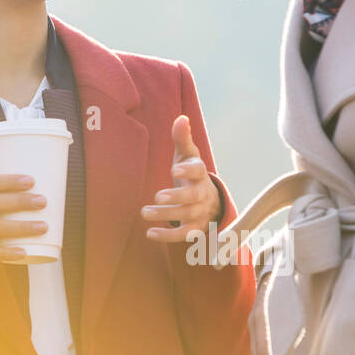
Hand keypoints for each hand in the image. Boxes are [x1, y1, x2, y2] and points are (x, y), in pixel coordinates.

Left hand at [142, 115, 219, 242]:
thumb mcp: (188, 155)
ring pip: (187, 216)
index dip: (188, 170)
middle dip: (177, 197)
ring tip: (144, 212)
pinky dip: (168, 236)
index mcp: (200, 173)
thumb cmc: (192, 173)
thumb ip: (182, 138)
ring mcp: (200, 212)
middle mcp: (202, 193)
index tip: (174, 169)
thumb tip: (181, 118)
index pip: (198, 171)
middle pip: (193, 197)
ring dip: (167, 216)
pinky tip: (150, 233)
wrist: (210, 200)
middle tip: (157, 197)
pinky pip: (184, 235)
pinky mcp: (196, 228)